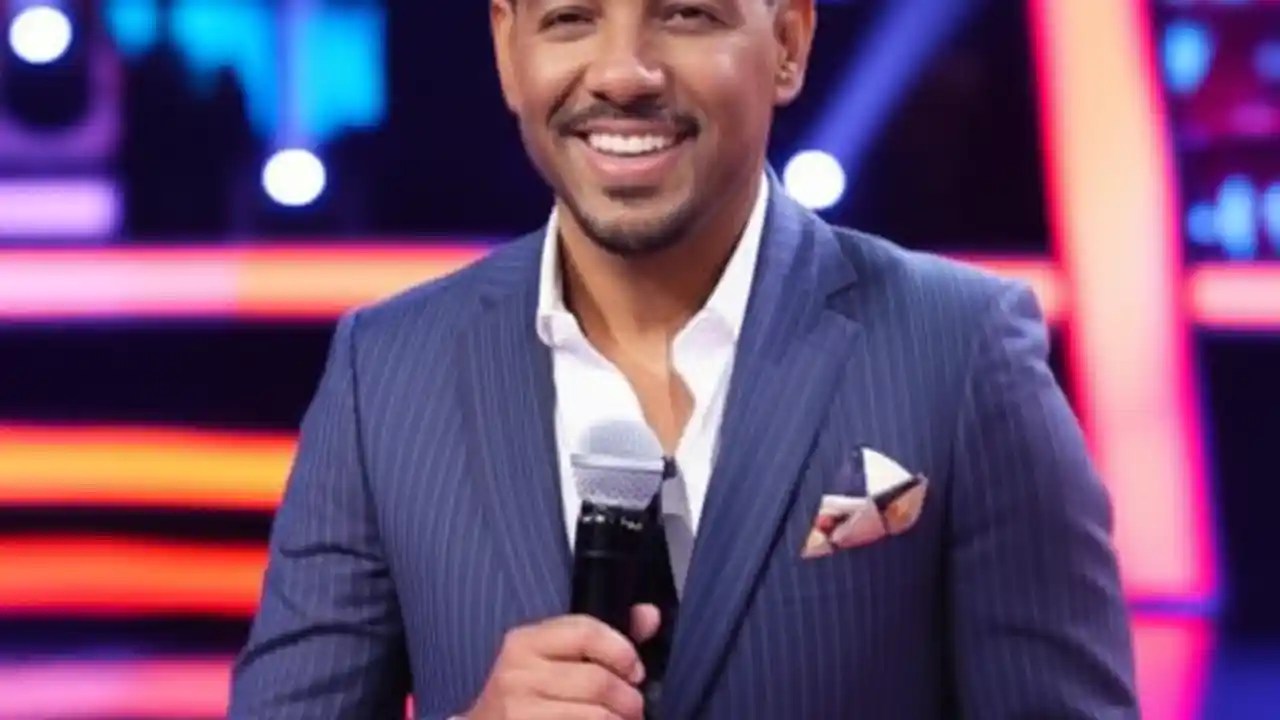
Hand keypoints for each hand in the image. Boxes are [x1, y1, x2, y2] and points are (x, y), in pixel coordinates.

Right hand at [464, 604, 661, 719]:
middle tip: (633, 708)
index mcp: (525, 642)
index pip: (586, 631)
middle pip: (597, 680)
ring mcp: (520, 710)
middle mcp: (518, 673)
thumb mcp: (555, 657)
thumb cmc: (530, 692)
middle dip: (628, 698)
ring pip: (597, 715)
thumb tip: (650, 615)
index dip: (622, 651)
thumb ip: (602, 637)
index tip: (635, 671)